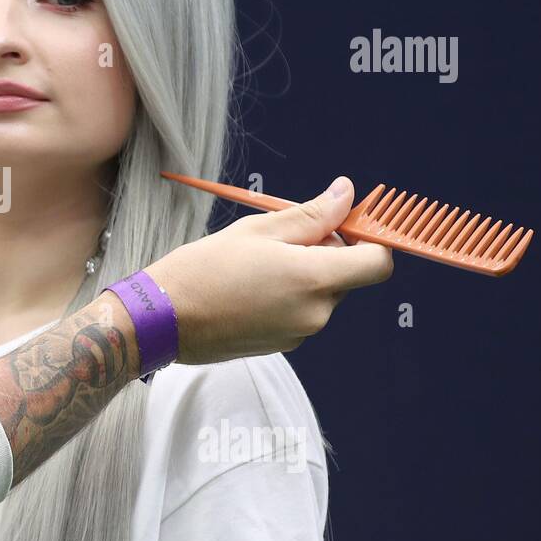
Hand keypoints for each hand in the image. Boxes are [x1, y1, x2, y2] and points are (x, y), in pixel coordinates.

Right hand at [145, 176, 393, 363]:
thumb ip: (312, 215)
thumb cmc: (204, 268)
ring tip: (256, 264)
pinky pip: (300, 313)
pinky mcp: (282, 345)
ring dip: (303, 275)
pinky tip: (249, 287)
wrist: (162, 319)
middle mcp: (316, 312)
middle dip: (325, 252)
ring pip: (321, 294)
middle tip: (281, 237)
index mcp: (314, 279)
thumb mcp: (259, 229)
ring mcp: (300, 334)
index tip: (343, 224)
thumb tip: (346, 195)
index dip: (368, 239)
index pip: (377, 263)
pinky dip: (286, 296)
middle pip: (346, 276)